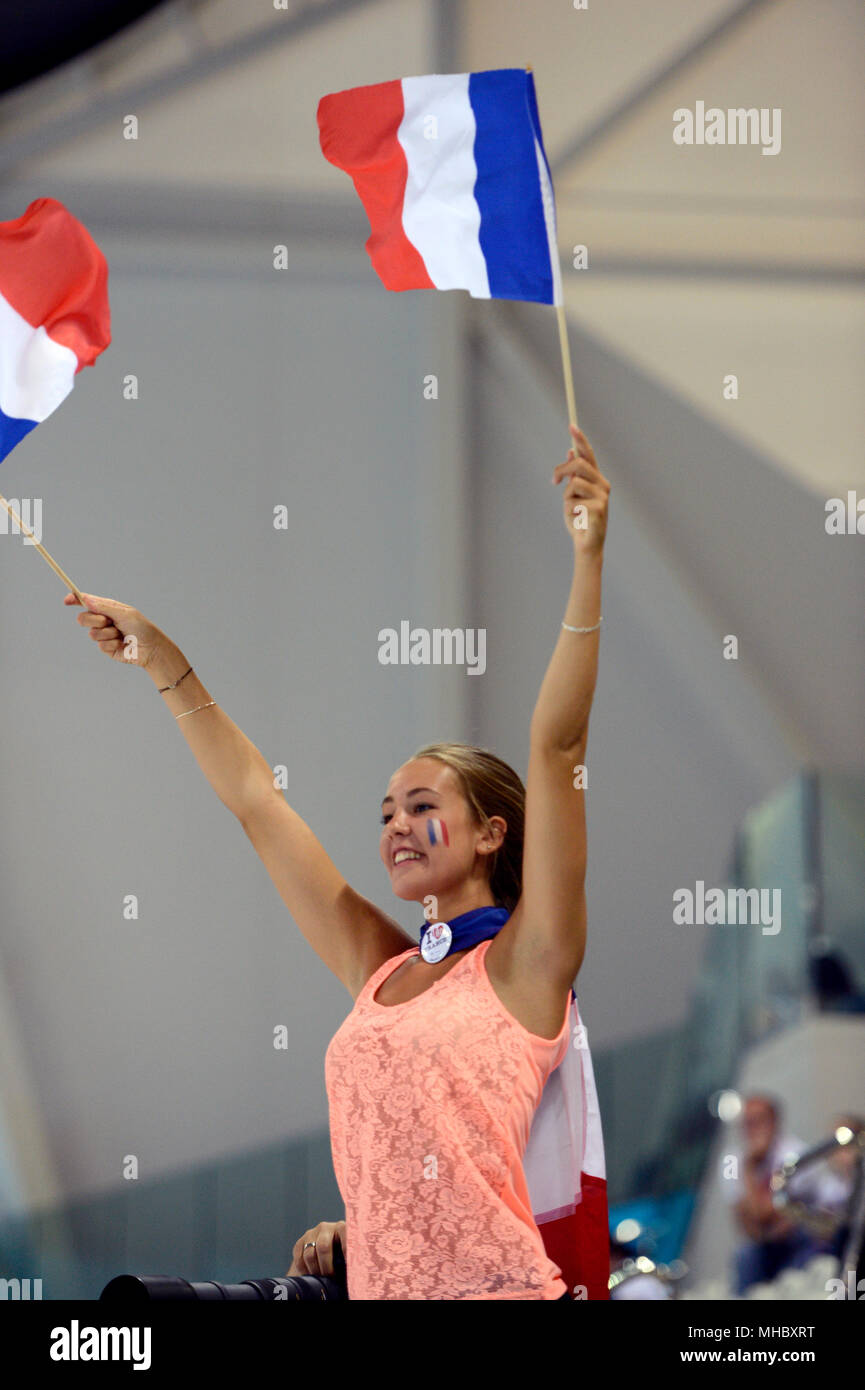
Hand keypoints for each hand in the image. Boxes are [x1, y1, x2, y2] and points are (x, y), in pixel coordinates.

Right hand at [63, 591, 164, 670]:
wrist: (151, 649)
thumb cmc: (142, 627)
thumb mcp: (124, 614)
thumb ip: (105, 607)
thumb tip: (87, 599)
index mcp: (108, 608)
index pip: (88, 602)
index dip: (76, 600)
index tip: (67, 600)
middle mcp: (104, 620)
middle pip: (83, 618)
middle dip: (94, 620)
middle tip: (108, 621)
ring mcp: (104, 634)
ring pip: (92, 633)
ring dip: (108, 634)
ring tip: (121, 635)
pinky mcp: (106, 647)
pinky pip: (100, 645)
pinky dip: (112, 644)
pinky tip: (122, 644)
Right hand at [286, 1220, 345, 1277]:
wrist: (323, 1254)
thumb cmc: (341, 1256)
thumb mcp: (347, 1255)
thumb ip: (350, 1260)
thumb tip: (354, 1273)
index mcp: (340, 1227)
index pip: (344, 1231)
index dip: (346, 1246)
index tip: (348, 1263)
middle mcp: (325, 1227)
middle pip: (323, 1247)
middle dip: (327, 1267)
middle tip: (330, 1277)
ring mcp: (311, 1234)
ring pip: (309, 1254)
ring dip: (315, 1271)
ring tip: (321, 1279)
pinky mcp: (300, 1242)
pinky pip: (299, 1259)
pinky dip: (304, 1271)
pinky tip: (311, 1276)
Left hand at [551, 424, 609, 554]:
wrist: (586, 544)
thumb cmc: (579, 519)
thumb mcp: (572, 495)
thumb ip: (573, 476)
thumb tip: (570, 452)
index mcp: (596, 479)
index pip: (589, 455)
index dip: (581, 440)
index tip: (571, 426)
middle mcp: (602, 484)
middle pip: (580, 465)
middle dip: (562, 470)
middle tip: (554, 481)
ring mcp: (602, 496)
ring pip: (574, 484)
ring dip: (566, 498)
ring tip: (572, 510)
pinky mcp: (598, 509)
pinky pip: (573, 502)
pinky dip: (569, 511)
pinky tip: (578, 519)